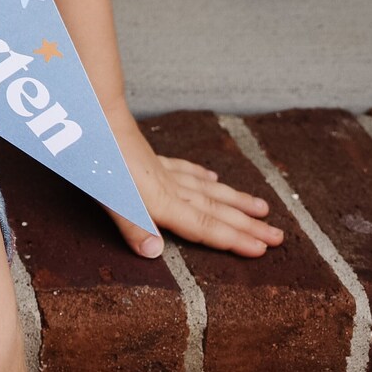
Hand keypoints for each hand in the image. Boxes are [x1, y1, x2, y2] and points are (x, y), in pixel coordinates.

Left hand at [104, 115, 283, 259]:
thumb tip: (156, 253)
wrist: (92, 117)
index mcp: (161, 201)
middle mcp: (169, 187)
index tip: (263, 248)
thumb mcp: (109, 197)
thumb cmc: (96, 159)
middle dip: (247, 225)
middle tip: (279, 235)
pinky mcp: (150, 158)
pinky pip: (184, 169)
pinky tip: (213, 179)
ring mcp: (162, 170)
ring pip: (207, 188)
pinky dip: (201, 176)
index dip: (234, 239)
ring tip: (261, 208)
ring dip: (234, 200)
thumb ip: (133, 226)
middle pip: (215, 209)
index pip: (204, 226)